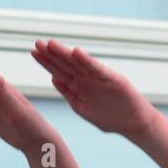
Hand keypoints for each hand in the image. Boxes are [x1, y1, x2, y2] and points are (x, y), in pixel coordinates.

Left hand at [31, 39, 156, 138]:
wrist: (134, 124)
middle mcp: (87, 80)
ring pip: (78, 64)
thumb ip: (69, 95)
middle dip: (51, 54)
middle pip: (66, 65)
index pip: (59, 71)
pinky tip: (76, 52)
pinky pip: (97, 70)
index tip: (33, 52)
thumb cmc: (111, 119)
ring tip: (51, 44)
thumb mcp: (84, 109)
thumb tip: (54, 79)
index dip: (46, 61)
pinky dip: (87, 61)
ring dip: (65, 54)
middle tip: (37, 42)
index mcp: (78, 87)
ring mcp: (99, 79)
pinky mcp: (112, 80)